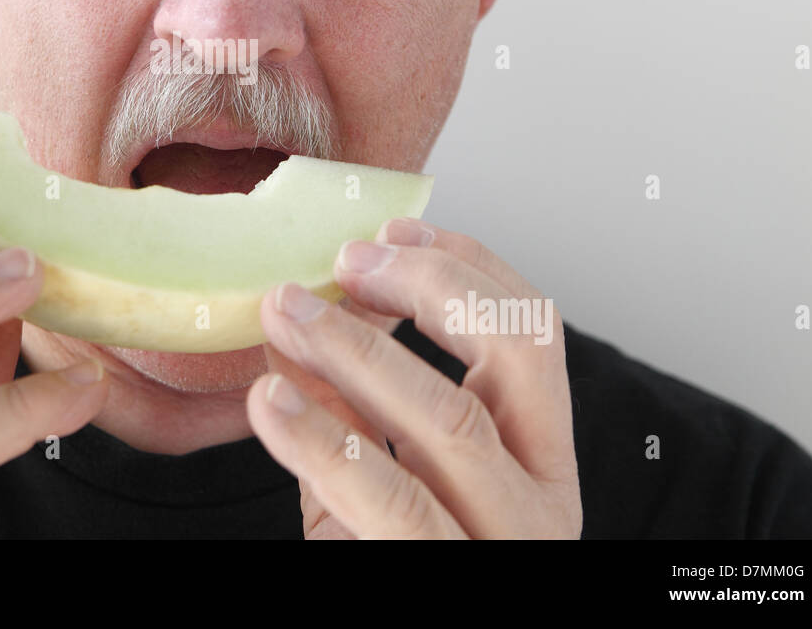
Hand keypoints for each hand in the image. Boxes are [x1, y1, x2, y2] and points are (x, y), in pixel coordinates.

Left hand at [247, 218, 581, 538]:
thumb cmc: (401, 567)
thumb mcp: (383, 482)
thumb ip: (352, 408)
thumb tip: (299, 321)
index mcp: (539, 457)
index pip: (532, 332)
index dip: (466, 266)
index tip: (393, 230)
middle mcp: (540, 499)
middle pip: (517, 356)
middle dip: (429, 287)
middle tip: (345, 261)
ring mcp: (500, 546)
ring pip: (451, 426)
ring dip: (358, 350)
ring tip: (286, 314)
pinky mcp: (443, 582)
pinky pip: (390, 506)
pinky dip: (325, 439)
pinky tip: (271, 401)